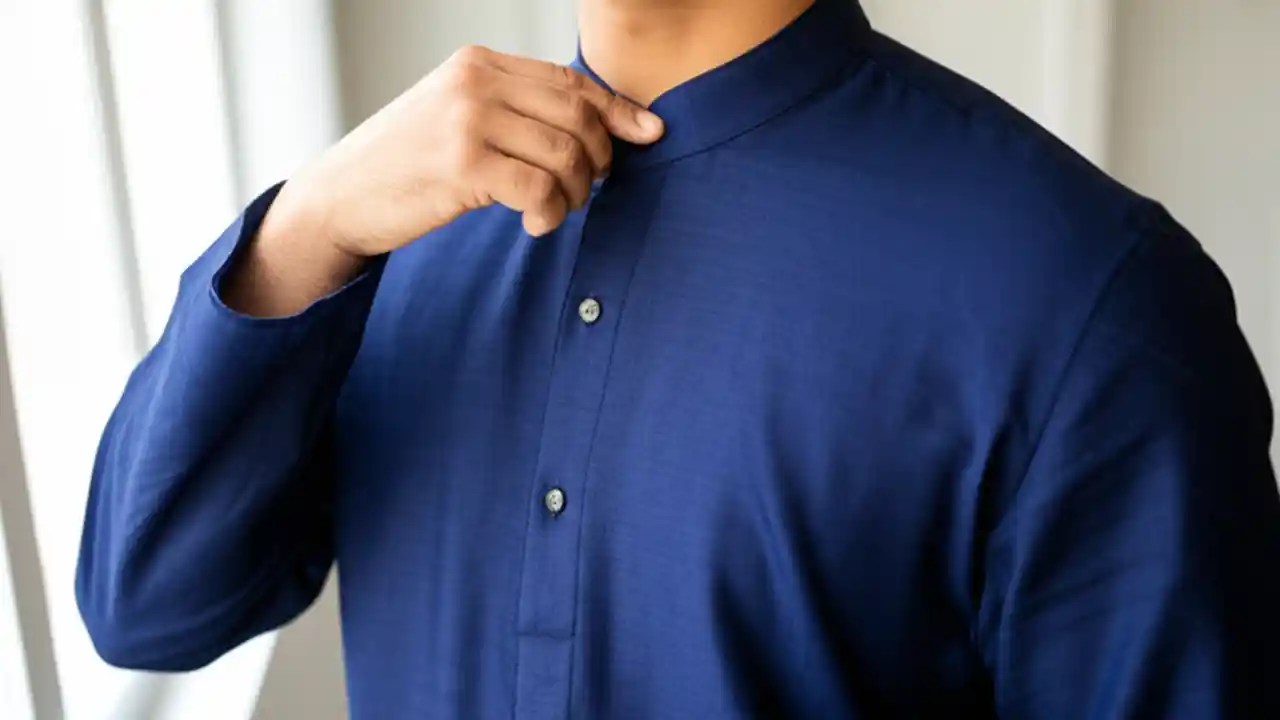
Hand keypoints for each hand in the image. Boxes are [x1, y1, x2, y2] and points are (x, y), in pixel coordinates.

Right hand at [271, 44, 663, 254]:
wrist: (341, 197)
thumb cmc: (407, 164)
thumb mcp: (456, 116)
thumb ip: (513, 110)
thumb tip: (594, 128)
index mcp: (479, 64)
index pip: (570, 81)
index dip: (618, 110)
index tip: (650, 133)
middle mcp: (475, 83)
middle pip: (578, 115)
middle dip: (600, 157)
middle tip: (589, 187)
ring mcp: (467, 122)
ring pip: (565, 155)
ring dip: (576, 193)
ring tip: (556, 211)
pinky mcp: (462, 166)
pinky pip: (541, 190)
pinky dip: (551, 214)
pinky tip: (537, 225)